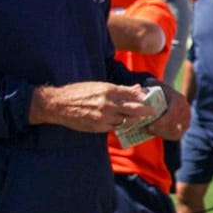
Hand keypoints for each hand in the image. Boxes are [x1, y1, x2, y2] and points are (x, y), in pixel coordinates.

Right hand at [29, 82, 155, 132]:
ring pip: (127, 120)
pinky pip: (116, 127)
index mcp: (108, 90)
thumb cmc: (79, 92)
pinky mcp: (99, 127)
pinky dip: (122, 125)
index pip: (133, 94)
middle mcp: (108, 104)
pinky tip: (126, 123)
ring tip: (141, 118)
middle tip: (153, 111)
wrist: (59, 105)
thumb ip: (120, 89)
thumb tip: (137, 88)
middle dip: (146, 111)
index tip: (151, 98)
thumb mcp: (99, 85)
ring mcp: (104, 117)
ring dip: (135, 120)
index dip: (144, 97)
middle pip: (134, 109)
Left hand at [145, 84, 190, 139]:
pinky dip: (163, 136)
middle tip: (144, 130)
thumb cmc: (161, 91)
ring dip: (159, 133)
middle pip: (173, 125)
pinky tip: (152, 132)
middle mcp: (186, 110)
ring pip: (174, 132)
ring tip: (146, 131)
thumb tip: (138, 89)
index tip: (149, 126)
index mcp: (179, 100)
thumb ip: (148, 87)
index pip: (172, 114)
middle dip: (158, 129)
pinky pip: (174, 136)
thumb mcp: (156, 86)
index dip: (161, 122)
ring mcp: (187, 120)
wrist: (173, 97)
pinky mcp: (184, 128)